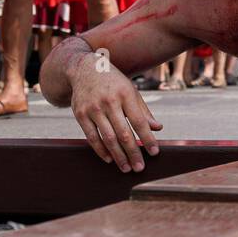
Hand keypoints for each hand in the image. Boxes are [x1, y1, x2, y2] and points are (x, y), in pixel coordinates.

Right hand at [70, 54, 161, 172]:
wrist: (84, 68)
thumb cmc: (113, 82)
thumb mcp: (131, 91)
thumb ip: (144, 111)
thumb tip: (157, 129)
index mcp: (125, 94)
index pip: (139, 121)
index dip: (148, 138)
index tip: (155, 153)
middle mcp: (109, 101)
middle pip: (123, 133)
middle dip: (133, 153)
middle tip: (139, 168)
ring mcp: (93, 108)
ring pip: (107, 138)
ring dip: (118, 156)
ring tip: (126, 168)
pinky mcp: (80, 114)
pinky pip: (91, 137)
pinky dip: (101, 150)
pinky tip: (109, 159)